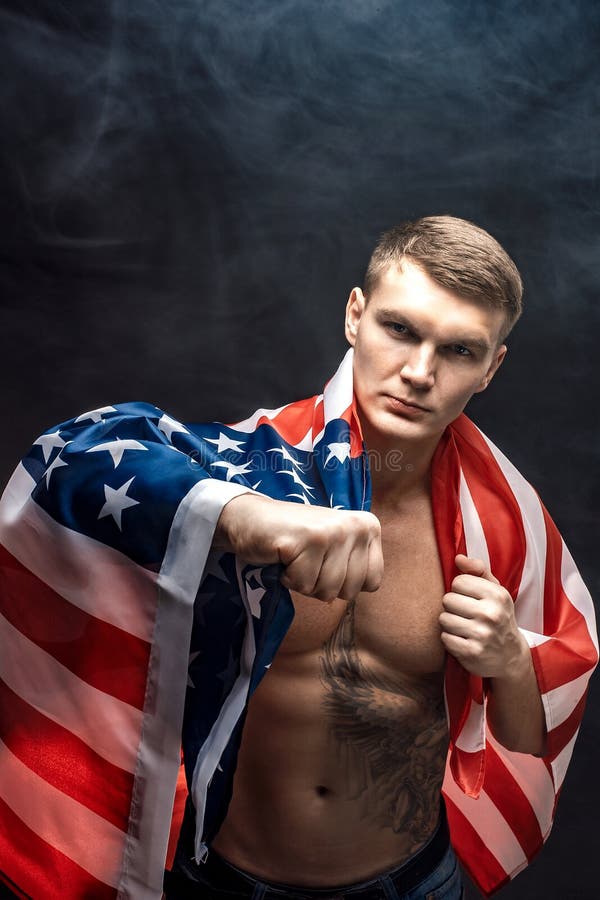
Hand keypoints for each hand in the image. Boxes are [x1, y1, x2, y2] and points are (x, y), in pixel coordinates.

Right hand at [214, 493, 383, 602]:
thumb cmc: (297, 541)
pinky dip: (288, 578)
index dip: (344, 583)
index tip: (327, 562)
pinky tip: (284, 555)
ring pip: (327, 590)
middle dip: (323, 584)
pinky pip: (303, 584)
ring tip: (296, 557)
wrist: (252, 520)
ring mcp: (332, 531)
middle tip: (308, 559)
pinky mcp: (307, 539)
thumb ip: (358, 565)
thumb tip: (370, 587)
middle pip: (350, 590)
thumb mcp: (338, 549)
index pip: (373, 583)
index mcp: (369, 526)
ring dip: (304, 581)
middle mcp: (356, 525)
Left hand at [439, 554, 528, 677]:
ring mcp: (482, 635)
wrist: (510, 656)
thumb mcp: (495, 591)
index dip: (460, 590)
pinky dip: (450, 639)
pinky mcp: (472, 653)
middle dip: (453, 607)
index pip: (458, 582)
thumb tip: (458, 558)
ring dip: (450, 624)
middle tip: (466, 615)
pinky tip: (463, 640)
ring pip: (443, 619)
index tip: (470, 599)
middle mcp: (491, 614)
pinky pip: (444, 638)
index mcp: (497, 596)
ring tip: (464, 627)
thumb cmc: (498, 617)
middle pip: (448, 600)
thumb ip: (478, 570)